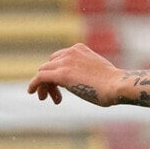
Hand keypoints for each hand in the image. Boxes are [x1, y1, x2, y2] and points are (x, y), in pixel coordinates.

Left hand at [27, 43, 142, 106]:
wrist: (118, 85)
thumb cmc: (115, 84)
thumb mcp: (99, 72)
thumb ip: (87, 72)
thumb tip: (88, 81)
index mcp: (80, 49)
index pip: (59, 58)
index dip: (57, 73)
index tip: (63, 88)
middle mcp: (70, 52)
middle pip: (50, 65)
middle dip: (51, 80)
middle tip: (56, 97)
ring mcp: (65, 62)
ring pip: (43, 72)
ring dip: (45, 86)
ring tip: (48, 99)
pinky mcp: (60, 74)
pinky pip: (39, 78)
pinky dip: (34, 85)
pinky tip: (32, 92)